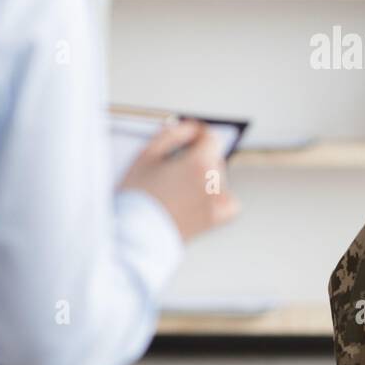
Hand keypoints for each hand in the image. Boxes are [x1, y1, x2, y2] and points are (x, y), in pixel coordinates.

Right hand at [119, 119, 239, 240]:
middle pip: (214, 157)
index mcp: (199, 162)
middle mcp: (213, 181)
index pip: (210, 137)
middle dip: (198, 156)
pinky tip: (202, 198)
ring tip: (181, 185)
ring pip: (219, 178)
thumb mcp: (146, 156)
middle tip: (175, 164)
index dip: (198, 133)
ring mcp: (217, 202)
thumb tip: (188, 128)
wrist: (134, 236)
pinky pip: (229, 202)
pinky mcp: (216, 219)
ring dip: (206, 176)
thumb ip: (171, 134)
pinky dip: (220, 197)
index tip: (190, 135)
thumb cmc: (137, 197)